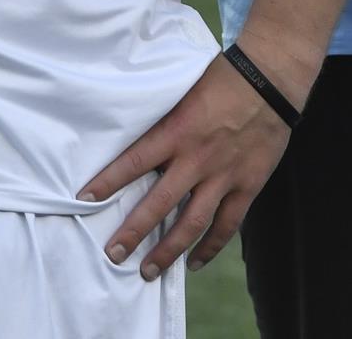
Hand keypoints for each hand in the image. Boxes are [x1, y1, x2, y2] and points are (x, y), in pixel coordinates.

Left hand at [81, 45, 307, 278]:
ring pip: (193, 222)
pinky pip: (228, 224)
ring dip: (169, 250)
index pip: (133, 162)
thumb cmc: (218, 80)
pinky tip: (195, 263)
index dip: (107, 182)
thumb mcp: (179, 93)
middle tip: (113, 253)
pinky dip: (211, 246)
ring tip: (148, 271)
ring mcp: (224, 175)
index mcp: (175, 132)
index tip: (83, 198)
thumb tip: (126, 135)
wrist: (269, 81)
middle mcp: (197, 158)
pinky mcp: (248, 185)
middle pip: (160, 203)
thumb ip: (159, 119)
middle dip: (134, 231)